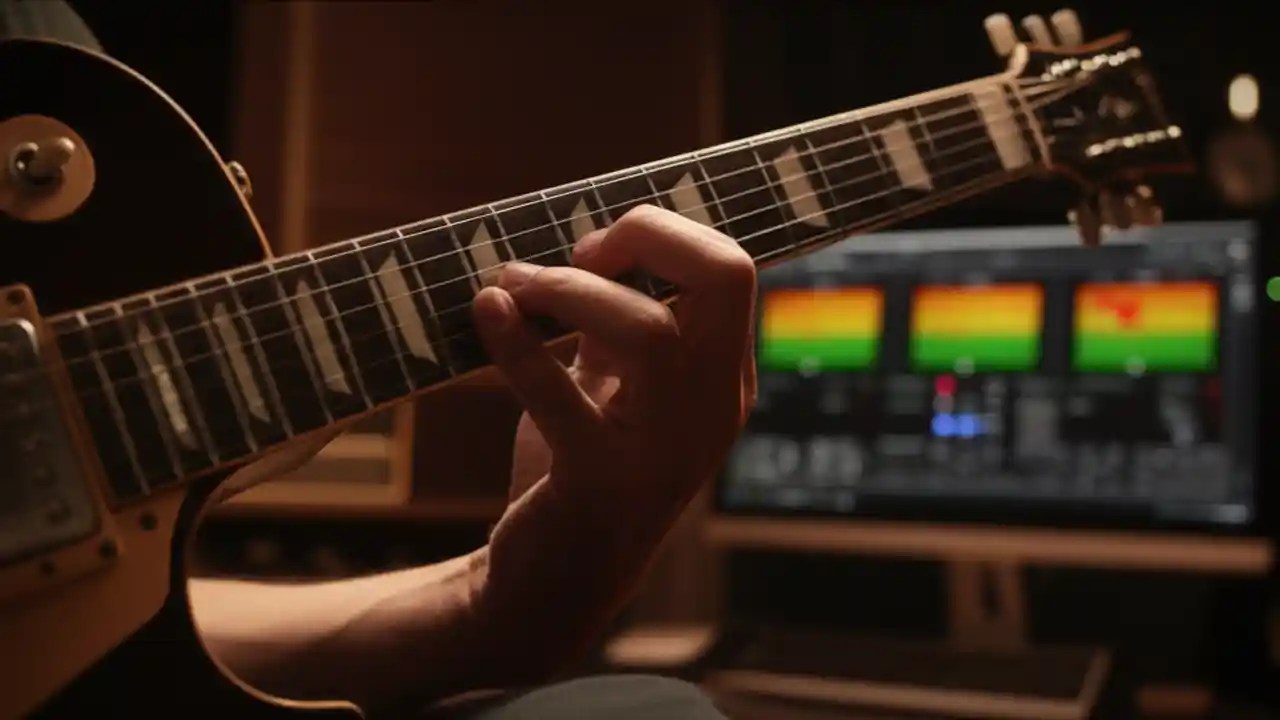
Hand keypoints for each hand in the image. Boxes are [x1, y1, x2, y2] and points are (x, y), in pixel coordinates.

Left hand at [477, 203, 756, 518]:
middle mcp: (713, 408)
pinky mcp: (601, 482)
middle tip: (577, 253)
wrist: (555, 581)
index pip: (731, 270)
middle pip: (724, 278)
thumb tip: (586, 249)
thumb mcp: (610, 389)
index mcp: (722, 378)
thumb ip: (612, 327)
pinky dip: (517, 345)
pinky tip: (485, 312)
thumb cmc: (584, 470)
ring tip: (510, 286)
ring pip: (650, 332)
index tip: (594, 250)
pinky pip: (562, 396)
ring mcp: (666, 449)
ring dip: (568, 291)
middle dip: (645, 236)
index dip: (662, 236)